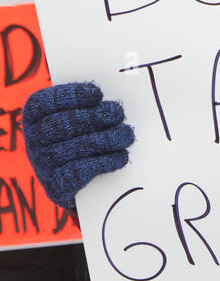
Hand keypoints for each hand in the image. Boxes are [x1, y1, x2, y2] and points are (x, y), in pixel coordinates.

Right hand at [23, 81, 133, 212]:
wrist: (73, 182)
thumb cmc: (77, 137)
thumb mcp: (76, 116)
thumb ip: (88, 105)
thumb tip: (111, 102)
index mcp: (33, 117)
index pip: (44, 102)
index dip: (71, 96)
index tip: (97, 94)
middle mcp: (33, 141)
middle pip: (60, 125)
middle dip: (93, 117)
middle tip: (118, 113)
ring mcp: (42, 165)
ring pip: (74, 148)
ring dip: (105, 139)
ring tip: (126, 134)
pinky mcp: (56, 186)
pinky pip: (80, 171)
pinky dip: (104, 162)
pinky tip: (120, 156)